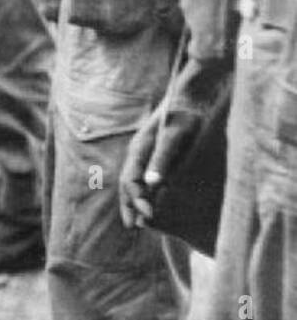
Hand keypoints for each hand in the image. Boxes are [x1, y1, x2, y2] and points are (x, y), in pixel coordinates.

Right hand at [118, 58, 231, 227]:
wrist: (192, 92)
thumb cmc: (186, 114)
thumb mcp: (176, 136)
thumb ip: (163, 160)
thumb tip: (151, 184)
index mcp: (139, 149)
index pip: (130, 181)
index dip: (137, 200)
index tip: (148, 216)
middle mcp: (139, 151)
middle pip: (127, 182)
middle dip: (129, 204)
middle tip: (133, 226)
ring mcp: (146, 151)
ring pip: (134, 179)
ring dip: (134, 199)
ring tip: (138, 219)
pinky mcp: (156, 150)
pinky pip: (144, 174)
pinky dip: (144, 190)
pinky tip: (151, 198)